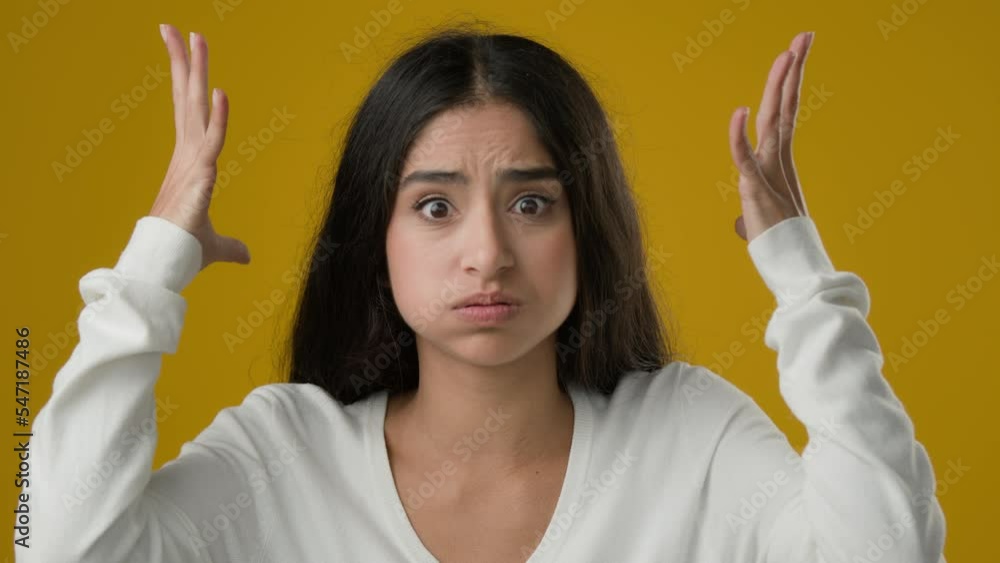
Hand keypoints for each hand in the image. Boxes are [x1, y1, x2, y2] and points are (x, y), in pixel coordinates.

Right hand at [149, 24, 249, 269]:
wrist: (168, 265)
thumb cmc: (185, 251)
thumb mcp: (216, 244)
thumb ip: (232, 245)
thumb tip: (247, 256)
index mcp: (190, 159)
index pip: (186, 109)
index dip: (184, 78)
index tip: (182, 50)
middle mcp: (188, 153)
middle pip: (186, 97)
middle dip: (183, 61)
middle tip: (176, 28)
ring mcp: (192, 160)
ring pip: (195, 106)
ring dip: (195, 71)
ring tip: (195, 37)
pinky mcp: (200, 175)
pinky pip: (211, 140)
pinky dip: (217, 117)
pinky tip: (220, 92)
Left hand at [728, 31, 814, 242]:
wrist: (794, 269)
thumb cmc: (780, 247)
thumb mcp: (763, 219)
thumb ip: (755, 210)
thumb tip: (745, 218)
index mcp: (780, 161)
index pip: (785, 112)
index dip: (789, 81)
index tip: (797, 51)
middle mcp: (778, 161)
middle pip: (784, 106)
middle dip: (792, 70)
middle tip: (804, 37)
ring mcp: (770, 173)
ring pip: (772, 121)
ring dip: (777, 87)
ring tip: (787, 54)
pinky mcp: (756, 191)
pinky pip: (745, 159)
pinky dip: (739, 136)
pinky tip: (738, 112)